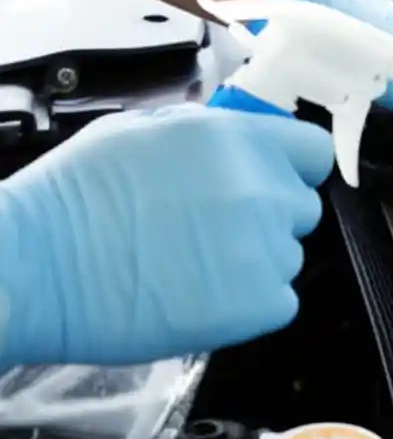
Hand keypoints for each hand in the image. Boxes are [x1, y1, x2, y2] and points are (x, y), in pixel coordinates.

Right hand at [0, 105, 333, 366]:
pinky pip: (278, 302)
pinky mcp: (258, 304)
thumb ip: (208, 135)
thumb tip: (235, 142)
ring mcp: (265, 249)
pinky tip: (198, 297)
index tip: (274, 182)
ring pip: (287, 257)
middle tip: (212, 232)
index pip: (312, 151)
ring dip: (254, 263)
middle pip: (301, 206)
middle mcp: (261, 190)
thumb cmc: (72, 199)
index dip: (292, 168)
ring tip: (191, 266)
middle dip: (268, 219)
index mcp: (237, 140)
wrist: (34, 266)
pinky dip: (248, 307)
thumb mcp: (143, 131)